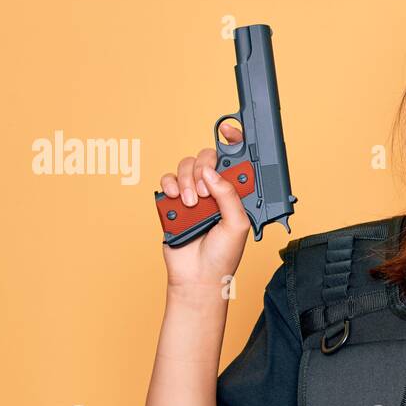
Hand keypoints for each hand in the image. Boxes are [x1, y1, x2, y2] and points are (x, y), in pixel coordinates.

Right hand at [157, 122, 250, 292]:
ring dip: (188, 181)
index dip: (233, 141)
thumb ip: (229, 195)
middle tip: (206, 190)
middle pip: (206, 158)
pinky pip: (167, 181)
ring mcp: (192, 194)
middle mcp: (214, 190)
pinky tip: (178, 201)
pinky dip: (171, 186)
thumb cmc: (223, 255)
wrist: (197, 276)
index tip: (228, 129)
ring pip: (185, 167)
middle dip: (204, 168)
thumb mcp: (237, 224)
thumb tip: (211, 172)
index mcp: (235, 193)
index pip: (235, 161)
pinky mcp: (172, 202)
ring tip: (193, 204)